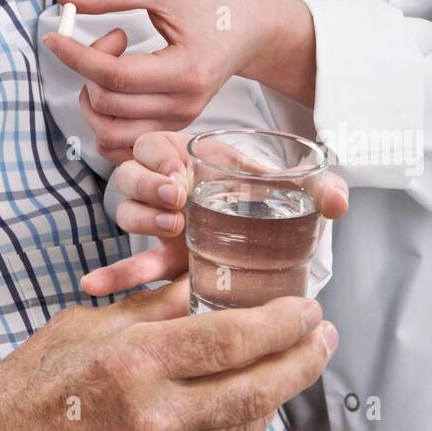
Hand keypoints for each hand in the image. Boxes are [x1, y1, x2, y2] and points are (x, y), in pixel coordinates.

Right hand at [0, 275, 337, 430]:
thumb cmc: (34, 384)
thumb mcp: (90, 325)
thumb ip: (155, 307)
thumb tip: (206, 281)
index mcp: (134, 361)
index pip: (231, 338)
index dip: (280, 322)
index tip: (307, 307)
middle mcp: (154, 416)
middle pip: (254, 386)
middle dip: (301, 359)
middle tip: (325, 336)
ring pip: (246, 425)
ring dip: (278, 393)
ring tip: (293, 364)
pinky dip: (245, 429)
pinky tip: (253, 405)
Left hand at [42, 0, 316, 163]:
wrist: (255, 29)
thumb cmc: (216, 3)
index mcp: (185, 71)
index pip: (114, 76)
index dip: (76, 56)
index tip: (53, 36)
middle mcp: (184, 105)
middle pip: (108, 105)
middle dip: (88, 68)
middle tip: (110, 36)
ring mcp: (180, 121)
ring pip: (110, 132)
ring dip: (92, 96)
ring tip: (111, 62)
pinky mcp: (174, 126)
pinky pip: (125, 142)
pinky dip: (105, 119)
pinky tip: (113, 86)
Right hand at [81, 130, 348, 296]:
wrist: (274, 237)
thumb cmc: (275, 202)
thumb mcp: (296, 189)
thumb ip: (320, 190)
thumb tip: (337, 200)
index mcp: (190, 157)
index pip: (154, 144)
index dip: (159, 157)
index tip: (180, 175)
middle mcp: (167, 186)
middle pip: (131, 176)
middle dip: (149, 188)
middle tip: (177, 203)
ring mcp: (159, 222)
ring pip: (127, 213)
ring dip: (141, 222)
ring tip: (170, 233)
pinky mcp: (161, 259)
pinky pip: (128, 263)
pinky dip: (111, 274)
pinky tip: (94, 287)